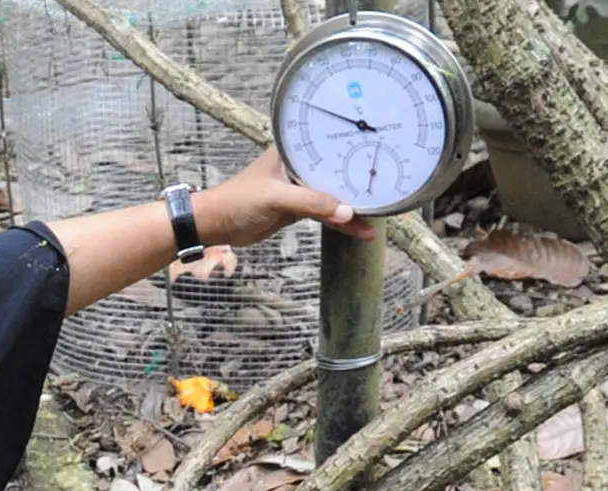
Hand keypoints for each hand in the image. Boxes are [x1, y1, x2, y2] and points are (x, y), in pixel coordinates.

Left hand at [193, 146, 377, 247]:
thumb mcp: (276, 197)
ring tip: (382, 213)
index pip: (328, 142)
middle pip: (336, 167)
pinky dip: (342, 222)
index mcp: (292, 149)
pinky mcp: (299, 207)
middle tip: (390, 181)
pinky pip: (327, 213)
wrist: (217, 225)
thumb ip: (311, 202)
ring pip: (334, 193)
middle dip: (359, 175)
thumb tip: (348, 212)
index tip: (378, 147)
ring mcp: (300, 186)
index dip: (352, 144)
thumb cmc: (238, 200)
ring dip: (354, 204)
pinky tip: (362, 231)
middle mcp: (299, 163)